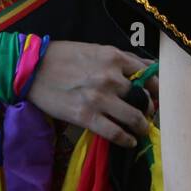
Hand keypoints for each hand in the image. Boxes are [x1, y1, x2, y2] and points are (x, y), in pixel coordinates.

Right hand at [26, 41, 153, 147]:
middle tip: (149, 115)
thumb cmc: (65, 56)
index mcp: (115, 57)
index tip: (157, 97)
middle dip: (150, 109)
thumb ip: (123, 59)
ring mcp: (99, 98)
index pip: (149, 76)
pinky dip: (126, 139)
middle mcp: (111, 77)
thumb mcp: (97, 50)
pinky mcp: (86, 116)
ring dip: (142, 127)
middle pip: (145, 98)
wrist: (32, 68)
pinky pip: (115, 133)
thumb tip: (148, 67)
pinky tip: (129, 141)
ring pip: (134, 118)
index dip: (157, 90)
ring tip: (142, 130)